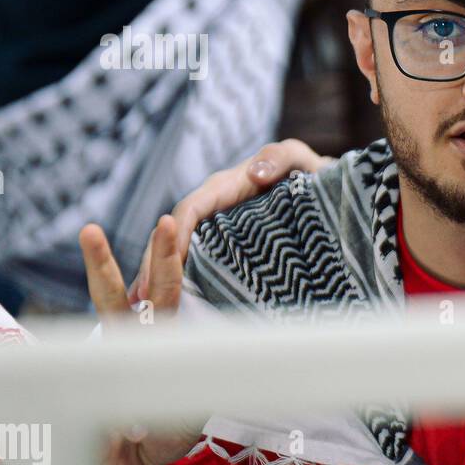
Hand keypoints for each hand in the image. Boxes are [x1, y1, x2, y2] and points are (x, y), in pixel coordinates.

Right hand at [81, 216, 200, 464]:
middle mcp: (134, 338)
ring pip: (107, 306)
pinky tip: (110, 350)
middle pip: (143, 288)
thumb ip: (195, 379)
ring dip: (102, 268)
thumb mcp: (191, 404)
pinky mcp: (86, 375)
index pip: (170, 293)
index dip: (172, 262)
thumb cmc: (161, 434)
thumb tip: (210, 359)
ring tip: (92, 231)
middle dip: (154, 254)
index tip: (174, 225)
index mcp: (162, 338)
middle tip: (165, 219)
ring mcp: (106, 352)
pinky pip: (91, 357)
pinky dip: (108, 354)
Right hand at [128, 139, 329, 301]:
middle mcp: (214, 207)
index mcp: (226, 187)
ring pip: (180, 251)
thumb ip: (280, 157)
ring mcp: (217, 228)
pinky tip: (171, 306)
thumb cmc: (311, 172)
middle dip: (154, 263)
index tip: (163, 265)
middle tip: (139, 297)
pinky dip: (180, 280)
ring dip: (159, 276)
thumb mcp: (297, 159)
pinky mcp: (226, 246)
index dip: (175, 235)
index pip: (191, 210)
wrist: (325, 190)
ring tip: (143, 307)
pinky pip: (198, 261)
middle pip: (175, 235)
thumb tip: (255, 173)